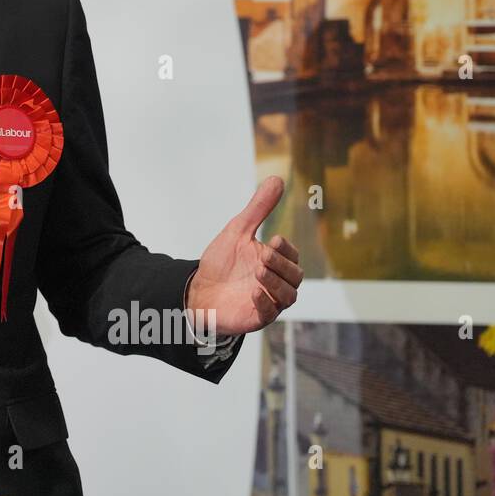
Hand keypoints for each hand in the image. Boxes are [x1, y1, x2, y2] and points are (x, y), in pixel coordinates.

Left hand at [188, 176, 301, 335]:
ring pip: (288, 295)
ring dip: (276, 282)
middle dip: (282, 264)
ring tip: (258, 270)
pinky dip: (265, 302)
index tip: (272, 239)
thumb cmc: (222, 262)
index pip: (293, 256)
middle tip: (263, 255)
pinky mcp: (257, 317)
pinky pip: (270, 313)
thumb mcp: (238, 231)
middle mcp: (277, 282)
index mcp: (275, 262)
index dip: (286, 248)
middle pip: (295, 276)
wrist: (199, 290)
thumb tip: (277, 178)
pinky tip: (254, 292)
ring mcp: (269, 301)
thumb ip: (258, 209)